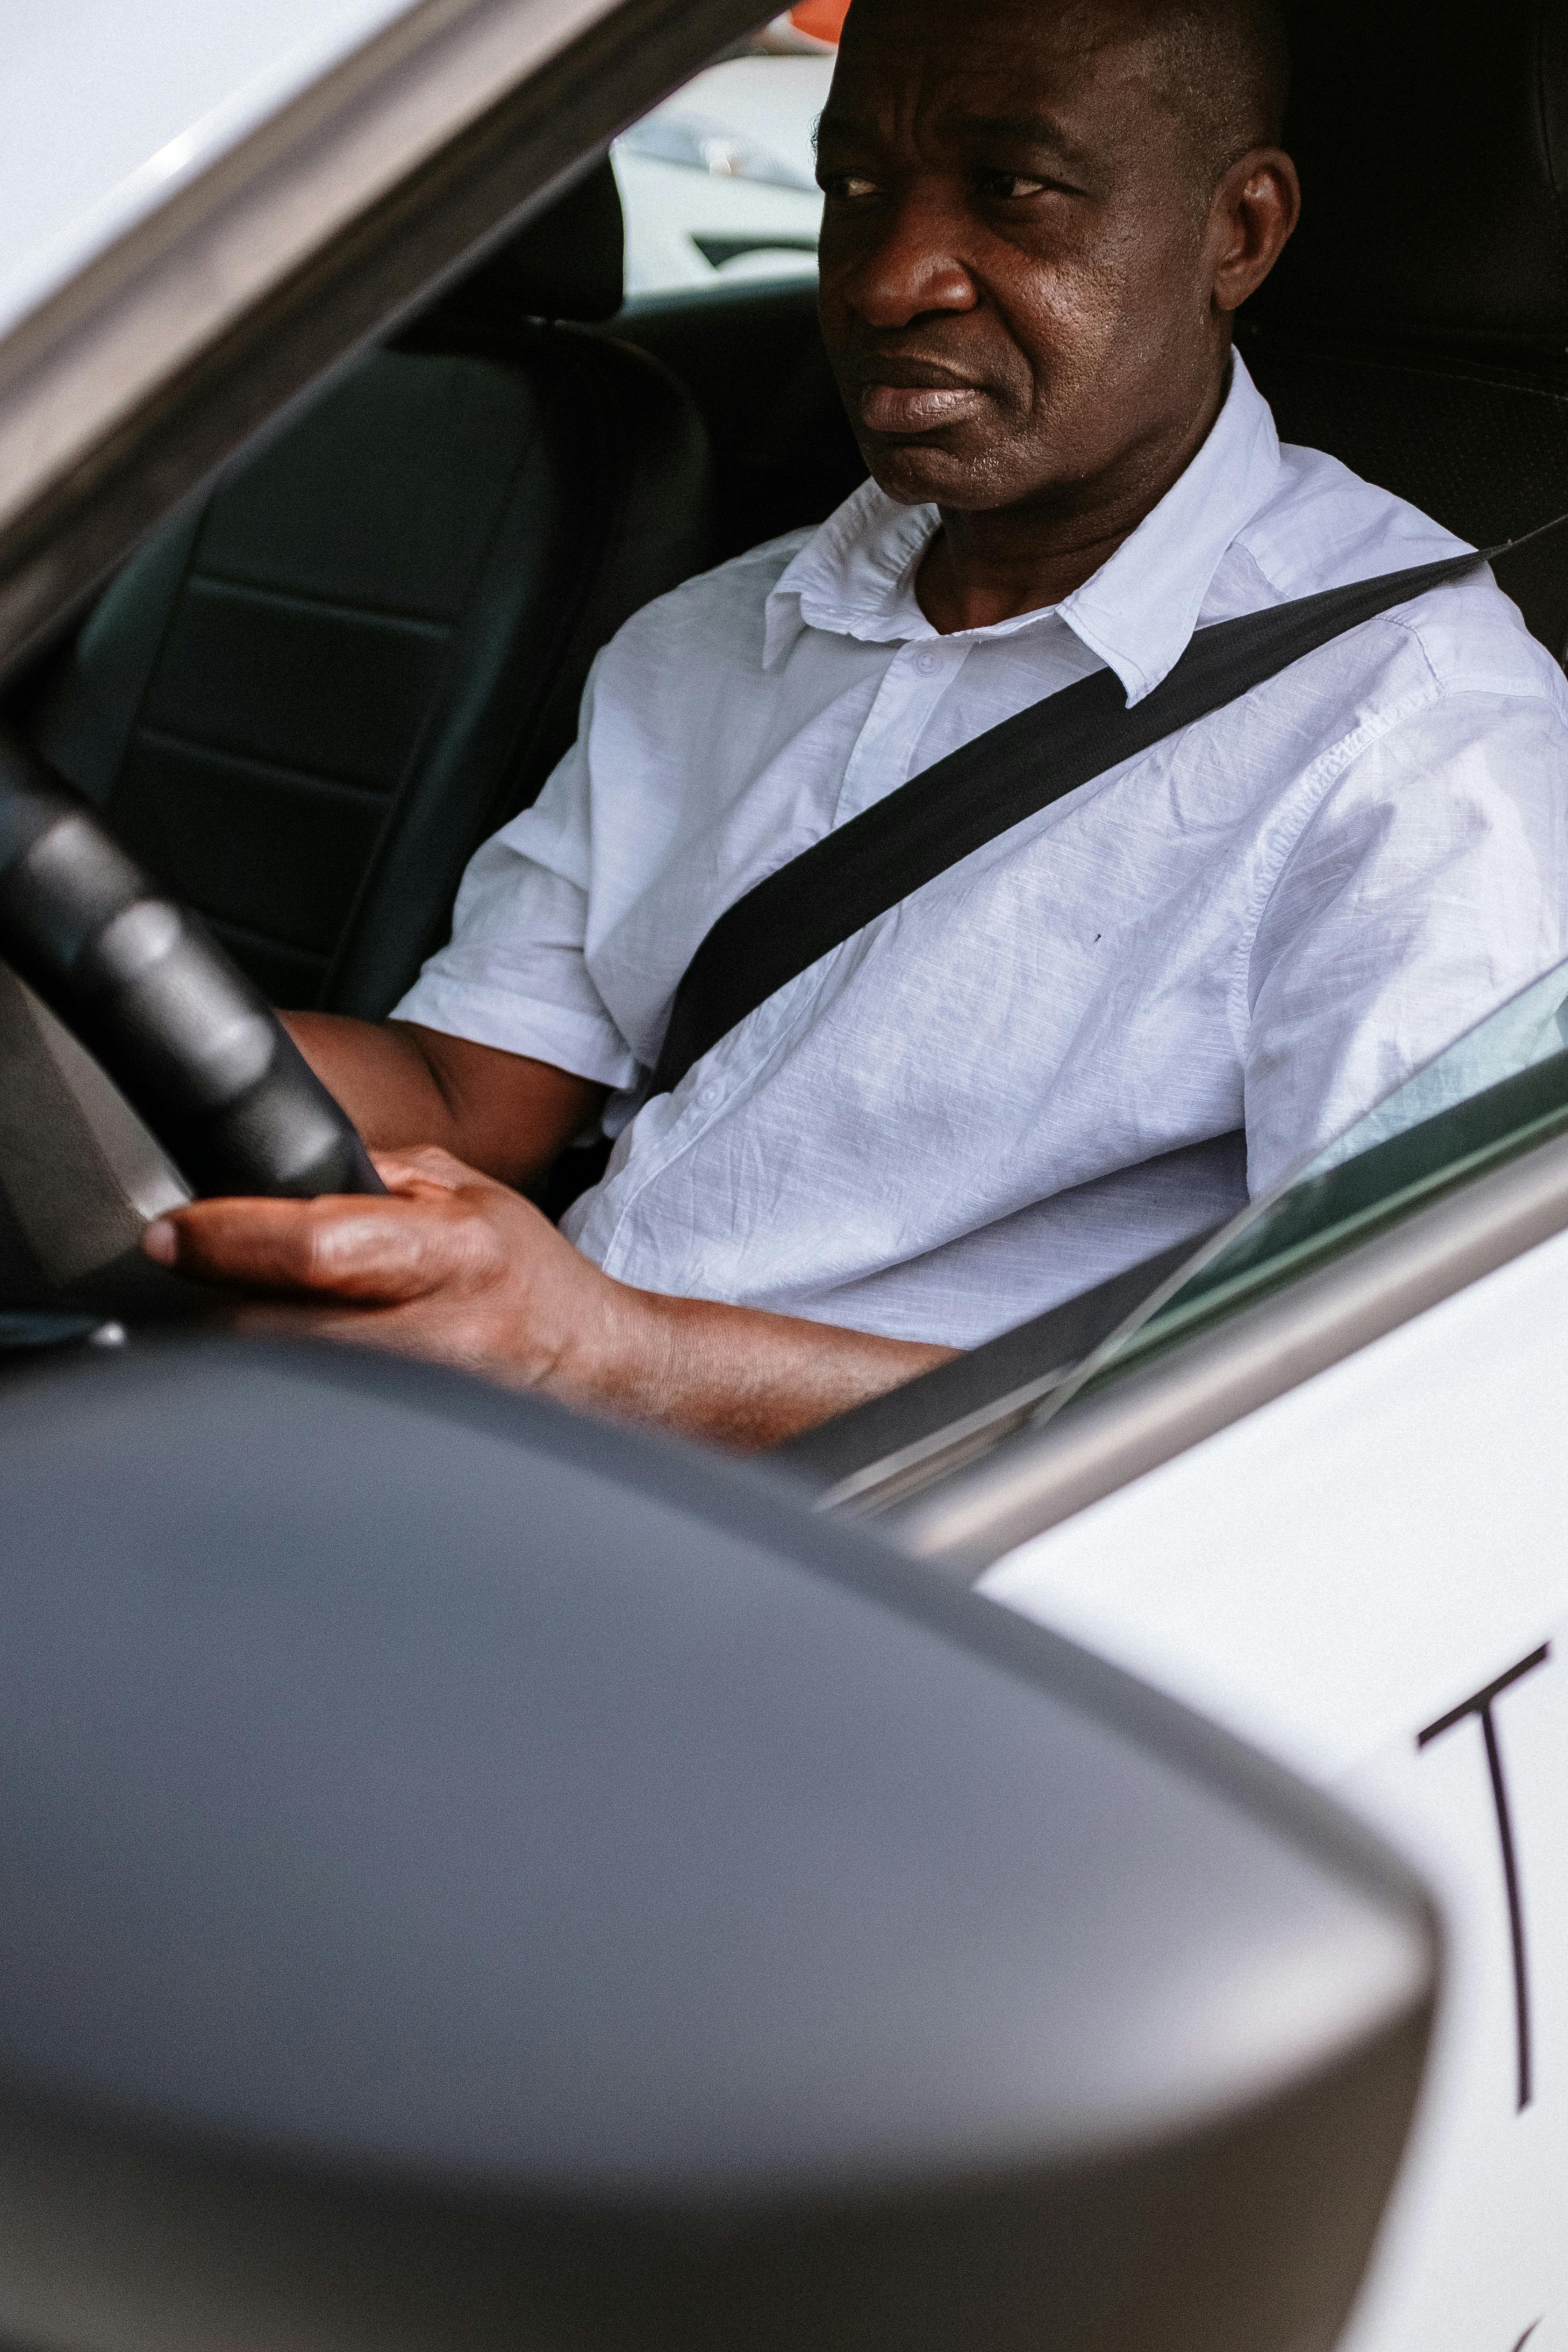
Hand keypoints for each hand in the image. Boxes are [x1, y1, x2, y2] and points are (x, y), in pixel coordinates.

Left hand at [143, 1147, 956, 1446]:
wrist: (595, 1368)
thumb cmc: (526, 1277)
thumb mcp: (466, 1192)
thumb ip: (373, 1171)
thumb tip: (271, 1173)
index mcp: (454, 1253)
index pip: (318, 1247)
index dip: (231, 1239)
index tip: (175, 1234)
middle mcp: (436, 1335)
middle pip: (274, 1331)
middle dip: (217, 1301)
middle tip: (198, 1277)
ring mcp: (420, 1406)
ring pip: (283, 1388)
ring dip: (242, 1355)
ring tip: (246, 1322)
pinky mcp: (404, 1449)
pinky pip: (307, 1428)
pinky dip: (277, 1400)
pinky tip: (285, 1377)